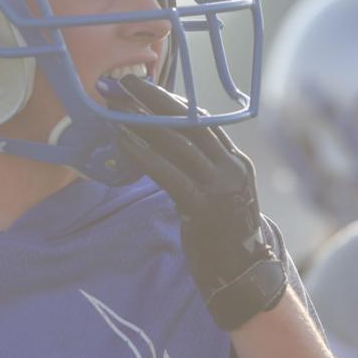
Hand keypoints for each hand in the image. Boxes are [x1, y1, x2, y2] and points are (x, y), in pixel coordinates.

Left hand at [108, 75, 286, 329]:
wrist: (243, 276)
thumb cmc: (224, 237)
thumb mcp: (221, 195)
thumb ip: (203, 171)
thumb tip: (167, 149)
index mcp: (237, 162)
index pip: (202, 121)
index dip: (171, 101)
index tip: (144, 86)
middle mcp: (232, 168)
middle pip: (188, 123)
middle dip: (152, 99)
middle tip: (123, 80)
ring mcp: (220, 186)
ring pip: (176, 143)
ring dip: (141, 120)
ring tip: (115, 106)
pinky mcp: (203, 206)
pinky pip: (167, 173)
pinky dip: (142, 153)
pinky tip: (121, 139)